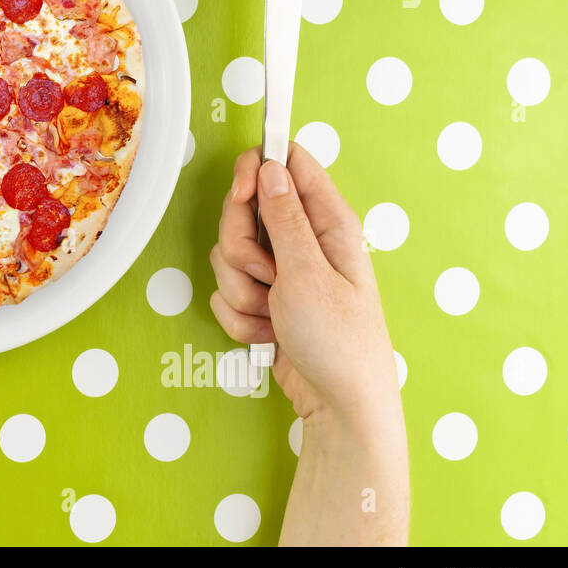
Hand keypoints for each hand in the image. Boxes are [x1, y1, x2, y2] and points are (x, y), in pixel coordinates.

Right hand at [210, 144, 408, 544]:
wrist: (339, 405)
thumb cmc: (339, 341)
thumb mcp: (307, 272)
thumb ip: (283, 217)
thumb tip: (270, 167)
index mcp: (327, 221)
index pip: (285, 162)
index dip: (254, 171)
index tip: (240, 196)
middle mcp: (304, 240)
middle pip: (242, 211)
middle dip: (241, 249)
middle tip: (267, 276)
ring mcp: (283, 272)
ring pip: (229, 256)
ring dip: (242, 290)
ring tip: (275, 313)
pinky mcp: (265, 300)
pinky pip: (228, 293)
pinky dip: (242, 317)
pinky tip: (271, 333)